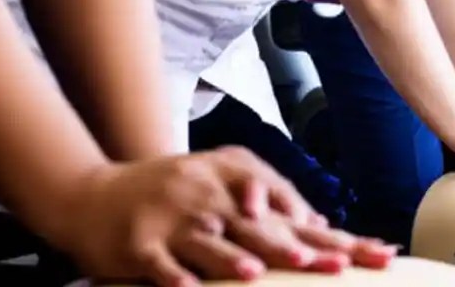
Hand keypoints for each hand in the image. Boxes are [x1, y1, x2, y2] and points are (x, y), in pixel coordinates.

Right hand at [50, 147, 392, 285]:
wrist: (95, 191)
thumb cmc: (171, 189)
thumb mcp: (219, 177)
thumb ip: (267, 195)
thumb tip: (318, 224)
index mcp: (231, 179)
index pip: (287, 206)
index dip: (324, 231)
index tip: (359, 252)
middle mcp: (206, 197)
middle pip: (257, 226)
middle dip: (292, 246)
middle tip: (328, 264)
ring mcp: (172, 220)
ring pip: (208, 243)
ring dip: (232, 260)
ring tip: (259, 272)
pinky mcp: (139, 245)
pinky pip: (159, 264)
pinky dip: (174, 276)